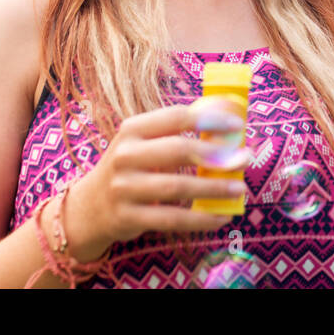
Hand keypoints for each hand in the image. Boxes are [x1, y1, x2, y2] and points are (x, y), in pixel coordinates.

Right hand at [67, 101, 249, 253]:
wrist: (89, 207)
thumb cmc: (131, 167)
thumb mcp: (144, 143)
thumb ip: (177, 131)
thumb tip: (226, 115)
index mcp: (132, 129)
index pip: (176, 117)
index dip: (209, 119)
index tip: (237, 124)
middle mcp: (124, 155)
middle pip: (178, 150)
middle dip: (216, 154)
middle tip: (244, 158)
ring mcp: (123, 188)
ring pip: (177, 187)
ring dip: (213, 188)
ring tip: (239, 189)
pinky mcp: (127, 217)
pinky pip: (172, 219)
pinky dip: (200, 218)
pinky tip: (221, 217)